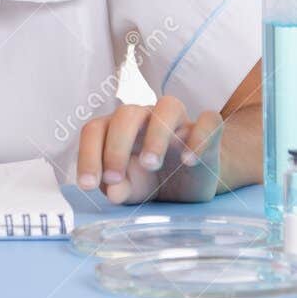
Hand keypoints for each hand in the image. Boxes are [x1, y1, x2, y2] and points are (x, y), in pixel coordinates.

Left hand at [75, 95, 222, 203]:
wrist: (191, 182)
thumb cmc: (152, 180)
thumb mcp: (132, 190)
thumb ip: (120, 188)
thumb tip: (112, 192)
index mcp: (118, 128)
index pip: (95, 130)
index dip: (88, 155)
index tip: (88, 184)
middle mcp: (146, 117)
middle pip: (127, 113)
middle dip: (116, 146)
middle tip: (115, 177)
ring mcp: (178, 120)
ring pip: (168, 106)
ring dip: (156, 134)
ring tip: (150, 164)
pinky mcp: (206, 129)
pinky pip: (209, 120)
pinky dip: (200, 137)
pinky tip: (189, 161)